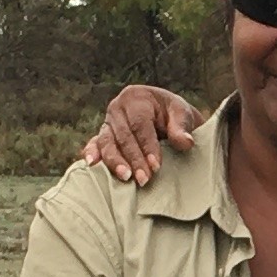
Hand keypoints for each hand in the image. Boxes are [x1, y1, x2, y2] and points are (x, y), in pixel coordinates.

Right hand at [82, 83, 203, 183]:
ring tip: (126, 177)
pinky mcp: (102, 136)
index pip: (140, 123)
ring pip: (106, 142)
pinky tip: (92, 165)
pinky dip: (91, 154)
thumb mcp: (183, 115)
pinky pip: (95, 145)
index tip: (156, 166)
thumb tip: (185, 143)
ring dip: (114, 161)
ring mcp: (107, 122)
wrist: (165, 119)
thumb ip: (182, 127)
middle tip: (144, 179)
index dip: (147, 145)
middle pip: (123, 135)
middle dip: (134, 159)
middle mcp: (117, 108)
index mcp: (136, 97)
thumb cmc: (174, 116)